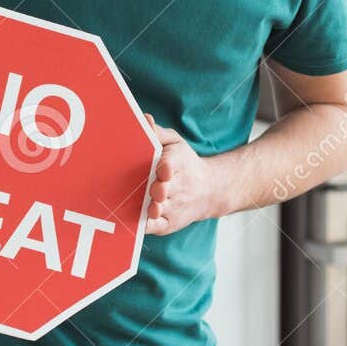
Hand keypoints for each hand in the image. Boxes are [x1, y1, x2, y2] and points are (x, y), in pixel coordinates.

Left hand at [144, 117, 215, 235]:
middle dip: (159, 190)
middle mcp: (178, 187)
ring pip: (160, 210)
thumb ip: (158, 133)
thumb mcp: (176, 143)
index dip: (166, 168)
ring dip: (152, 209)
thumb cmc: (184, 163)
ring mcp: (174, 207)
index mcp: (178, 163)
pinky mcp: (169, 224)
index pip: (172, 165)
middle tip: (156, 190)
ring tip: (149, 208)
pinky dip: (146, 226)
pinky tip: (136, 221)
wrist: (210, 191)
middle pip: (164, 189)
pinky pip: (156, 227)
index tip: (164, 169)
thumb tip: (144, 119)